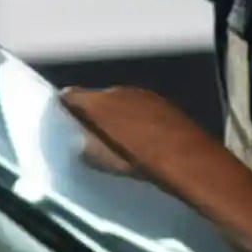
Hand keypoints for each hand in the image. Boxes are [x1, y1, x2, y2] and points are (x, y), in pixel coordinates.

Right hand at [61, 86, 216, 179]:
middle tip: (88, 132)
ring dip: (114, 113)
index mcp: (97, 102)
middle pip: (95, 97)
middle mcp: (117, 90)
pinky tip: (140, 135)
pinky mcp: (161, 101)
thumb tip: (80, 144)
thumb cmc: (140, 161)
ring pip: (118, 99)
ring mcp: (142, 93)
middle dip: (91, 111)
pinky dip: (134, 116)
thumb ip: (86, 147)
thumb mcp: (104, 160)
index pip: (70, 96)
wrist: (189, 160)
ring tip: (116, 135)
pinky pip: (138, 104)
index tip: (62, 120)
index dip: (64, 107)